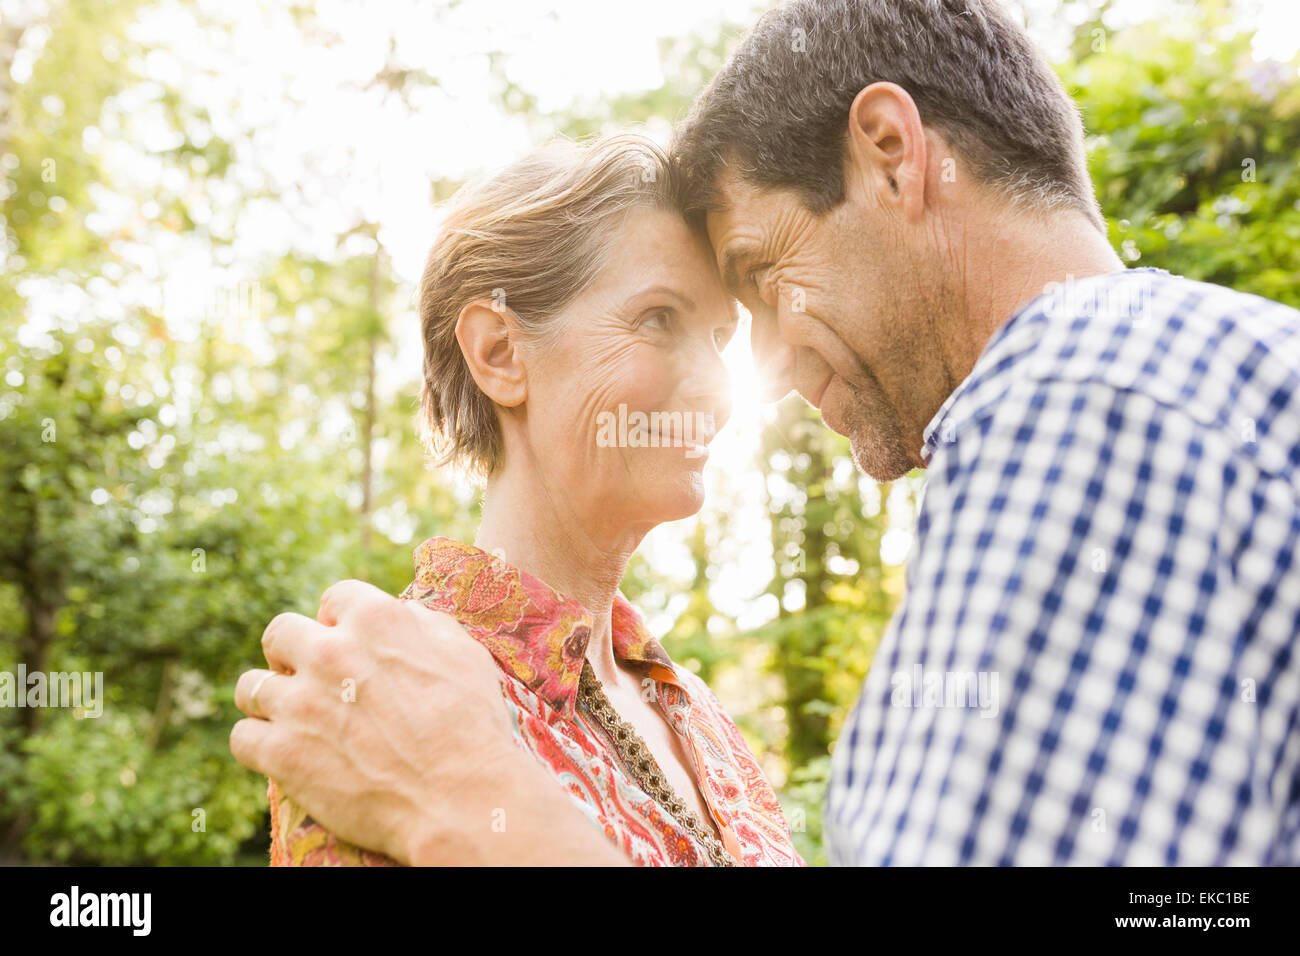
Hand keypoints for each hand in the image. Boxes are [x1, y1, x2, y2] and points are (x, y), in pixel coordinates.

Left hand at [229, 579, 519, 863]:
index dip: (339, 620)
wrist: (461, 798)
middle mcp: (331, 652)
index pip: (335, 598)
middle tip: (308, 678)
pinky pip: (242, 738)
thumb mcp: (464, 654)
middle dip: (291, 653)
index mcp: (377, 619)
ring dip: (267, 698)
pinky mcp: (282, 754)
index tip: (344, 639)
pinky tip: (280, 753)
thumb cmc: (473, 727)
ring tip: (289, 716)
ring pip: (250, 686)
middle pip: (280, 633)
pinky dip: (258, 746)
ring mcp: (301, 703)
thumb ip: (425, 625)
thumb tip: (402, 613)